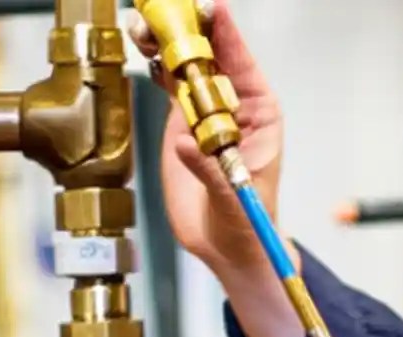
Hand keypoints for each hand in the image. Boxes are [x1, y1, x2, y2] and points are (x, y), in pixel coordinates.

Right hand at [127, 0, 292, 274]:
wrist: (227, 246)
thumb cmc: (247, 222)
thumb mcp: (233, 197)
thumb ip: (211, 169)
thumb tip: (186, 144)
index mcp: (260, 114)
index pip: (243, 65)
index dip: (228, 35)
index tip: (213, 8)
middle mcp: (233, 106)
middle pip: (211, 56)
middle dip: (190, 31)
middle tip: (167, 13)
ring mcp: (205, 112)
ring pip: (186, 65)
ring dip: (167, 43)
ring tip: (145, 27)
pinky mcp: (181, 123)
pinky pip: (168, 84)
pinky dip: (155, 65)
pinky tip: (142, 48)